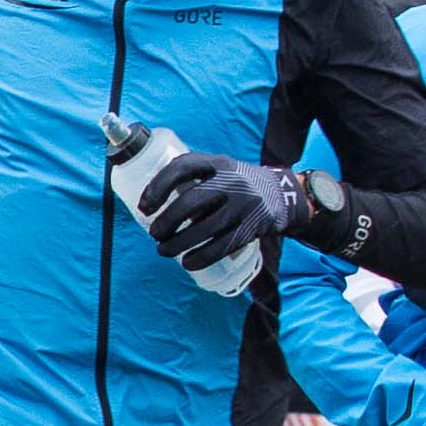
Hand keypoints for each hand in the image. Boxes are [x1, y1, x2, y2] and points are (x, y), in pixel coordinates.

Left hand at [132, 151, 310, 271]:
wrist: (279, 194)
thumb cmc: (232, 184)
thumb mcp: (216, 170)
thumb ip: (189, 180)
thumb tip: (148, 205)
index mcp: (217, 163)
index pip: (182, 168)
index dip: (158, 187)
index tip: (145, 207)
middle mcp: (232, 181)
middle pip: (191, 201)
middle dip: (166, 221)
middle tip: (154, 233)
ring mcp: (244, 204)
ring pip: (205, 228)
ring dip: (178, 243)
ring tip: (163, 250)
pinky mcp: (251, 227)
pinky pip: (223, 246)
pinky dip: (201, 257)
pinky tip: (187, 262)